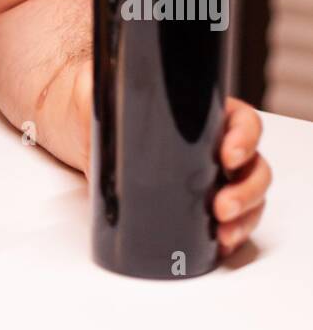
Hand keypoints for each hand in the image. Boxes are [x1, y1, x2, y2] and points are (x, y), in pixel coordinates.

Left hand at [70, 65, 271, 256]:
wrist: (77, 128)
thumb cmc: (94, 101)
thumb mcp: (95, 88)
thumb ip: (93, 85)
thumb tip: (90, 88)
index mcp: (201, 110)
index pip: (241, 121)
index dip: (245, 138)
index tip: (228, 155)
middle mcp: (211, 143)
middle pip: (252, 166)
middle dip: (246, 190)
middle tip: (222, 206)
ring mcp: (205, 175)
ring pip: (246, 195)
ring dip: (244, 216)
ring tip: (223, 232)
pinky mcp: (191, 203)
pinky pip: (227, 220)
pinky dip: (231, 234)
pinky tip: (220, 244)